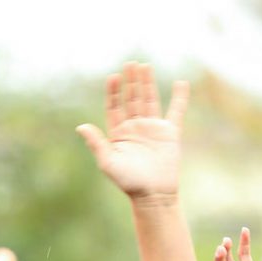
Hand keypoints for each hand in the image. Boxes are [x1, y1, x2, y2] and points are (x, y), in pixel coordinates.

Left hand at [76, 63, 188, 201]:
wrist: (153, 194)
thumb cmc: (129, 182)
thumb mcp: (108, 162)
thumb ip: (96, 143)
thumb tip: (80, 127)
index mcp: (119, 134)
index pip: (114, 107)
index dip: (113, 92)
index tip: (113, 77)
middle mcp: (135, 128)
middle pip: (132, 99)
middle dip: (131, 82)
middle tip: (130, 64)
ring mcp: (153, 129)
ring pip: (149, 100)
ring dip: (147, 83)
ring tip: (144, 66)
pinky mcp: (170, 133)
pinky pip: (176, 111)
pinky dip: (179, 97)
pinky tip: (180, 83)